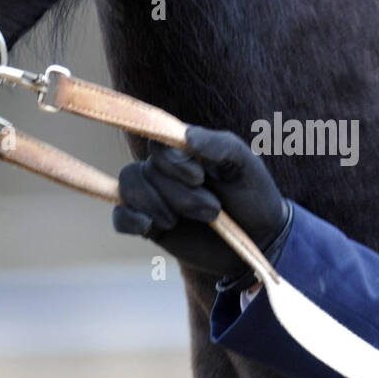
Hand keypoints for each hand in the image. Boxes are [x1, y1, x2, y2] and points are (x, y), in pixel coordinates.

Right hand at [113, 126, 290, 278]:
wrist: (259, 241)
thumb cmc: (253, 196)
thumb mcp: (243, 164)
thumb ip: (218, 144)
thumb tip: (185, 136)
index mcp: (184, 151)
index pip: (157, 142)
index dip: (171, 161)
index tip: (199, 178)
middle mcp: (164, 170)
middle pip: (145, 170)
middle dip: (179, 195)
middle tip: (212, 212)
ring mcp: (154, 197)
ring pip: (129, 188)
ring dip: (158, 207)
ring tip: (184, 222)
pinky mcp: (149, 225)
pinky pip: (119, 217)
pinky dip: (129, 219)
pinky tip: (149, 227)